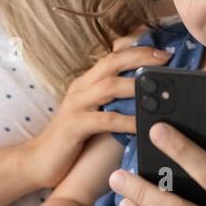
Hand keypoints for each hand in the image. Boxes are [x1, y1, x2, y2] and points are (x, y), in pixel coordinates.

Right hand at [19, 28, 170, 188]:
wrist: (38, 161)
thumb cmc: (72, 138)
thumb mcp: (94, 112)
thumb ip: (113, 100)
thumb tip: (145, 95)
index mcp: (87, 82)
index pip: (112, 54)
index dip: (136, 46)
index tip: (162, 44)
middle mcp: (81, 88)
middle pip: (113, 61)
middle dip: (141, 56)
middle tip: (167, 57)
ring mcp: (76, 105)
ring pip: (109, 85)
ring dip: (136, 84)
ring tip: (159, 88)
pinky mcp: (74, 126)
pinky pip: (105, 120)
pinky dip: (126, 120)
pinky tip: (142, 124)